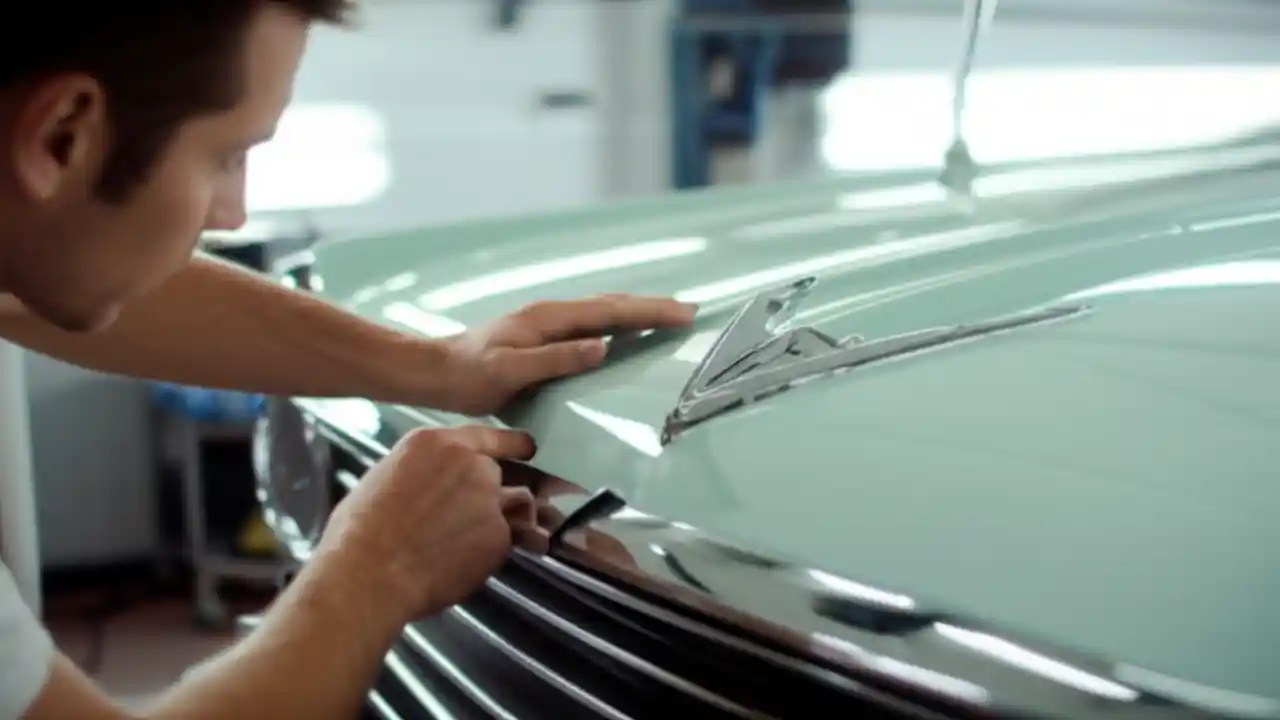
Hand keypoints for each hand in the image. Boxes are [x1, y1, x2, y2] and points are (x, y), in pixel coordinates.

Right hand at [315, 425, 535, 619]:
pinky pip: (509, 540)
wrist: (369, 574)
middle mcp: (471, 465)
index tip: (528, 449)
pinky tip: (468, 564)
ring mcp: (489, 499)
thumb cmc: (360, 532)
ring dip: (511, 520)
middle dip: (495, 495)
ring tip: (498, 538)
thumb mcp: (387, 477)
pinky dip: (496, 551)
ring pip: (516, 505)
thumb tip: (433, 484)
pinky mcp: (499, 536)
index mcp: (438, 443)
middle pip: (500, 474)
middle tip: (478, 518)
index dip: (512, 445)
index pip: (490, 436)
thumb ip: (424, 472)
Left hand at [440, 294, 696, 415]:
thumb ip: (556, 359)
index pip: (611, 311)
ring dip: (637, 312)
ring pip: (603, 311)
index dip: (650, 311)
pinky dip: (617, 323)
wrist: (436, 373)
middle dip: (653, 306)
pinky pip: (591, 324)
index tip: (684, 314)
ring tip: (668, 317)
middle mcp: (551, 313)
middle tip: (690, 312)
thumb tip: (602, 347)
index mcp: (548, 318)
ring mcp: (547, 322)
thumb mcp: (511, 372)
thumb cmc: (470, 376)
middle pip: (613, 304)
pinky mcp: (543, 335)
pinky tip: (625, 334)